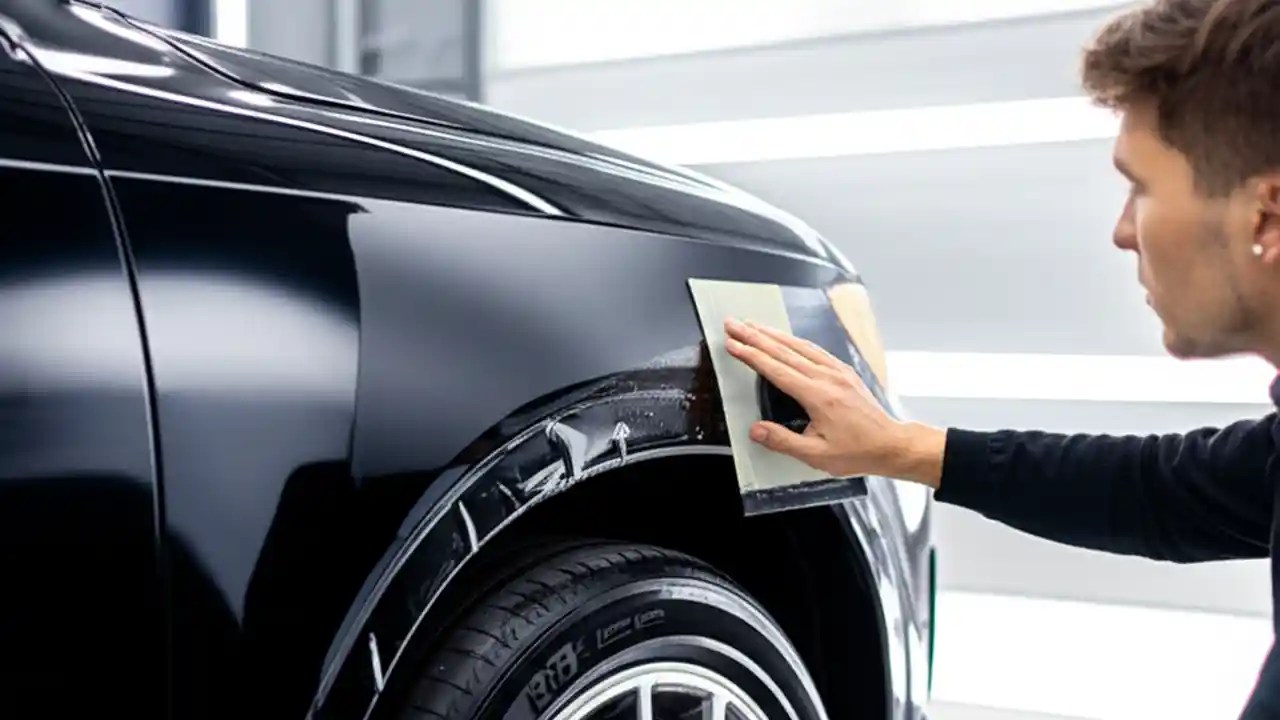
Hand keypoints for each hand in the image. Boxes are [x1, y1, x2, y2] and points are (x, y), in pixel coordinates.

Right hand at [723, 317, 944, 487]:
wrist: (890, 445)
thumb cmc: (856, 452)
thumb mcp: (816, 455)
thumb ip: (783, 441)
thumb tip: (755, 430)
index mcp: (818, 396)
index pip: (776, 370)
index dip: (751, 355)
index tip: (732, 344)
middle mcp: (827, 377)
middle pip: (783, 351)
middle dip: (755, 336)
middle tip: (733, 324)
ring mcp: (836, 371)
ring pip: (799, 346)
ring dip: (773, 334)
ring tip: (752, 326)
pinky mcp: (843, 371)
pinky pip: (814, 350)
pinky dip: (794, 341)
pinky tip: (785, 338)